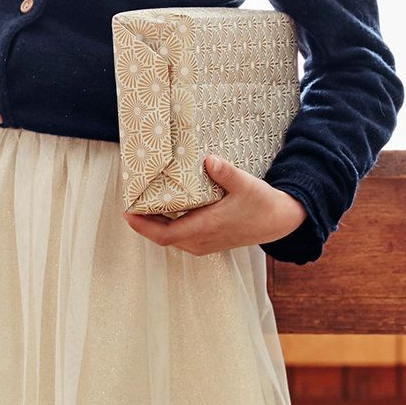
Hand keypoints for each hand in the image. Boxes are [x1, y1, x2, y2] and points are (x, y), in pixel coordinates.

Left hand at [128, 156, 306, 255]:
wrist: (279, 221)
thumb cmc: (262, 204)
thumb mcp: (246, 185)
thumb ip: (226, 173)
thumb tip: (209, 160)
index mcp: (205, 229)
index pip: (163, 234)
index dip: (142, 225)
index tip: (127, 211)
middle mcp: (200, 241)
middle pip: (160, 236)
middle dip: (143, 220)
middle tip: (130, 199)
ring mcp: (202, 244)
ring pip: (169, 237)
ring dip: (153, 223)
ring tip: (142, 202)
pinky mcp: (206, 241)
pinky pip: (178, 235)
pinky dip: (166, 224)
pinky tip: (163, 207)